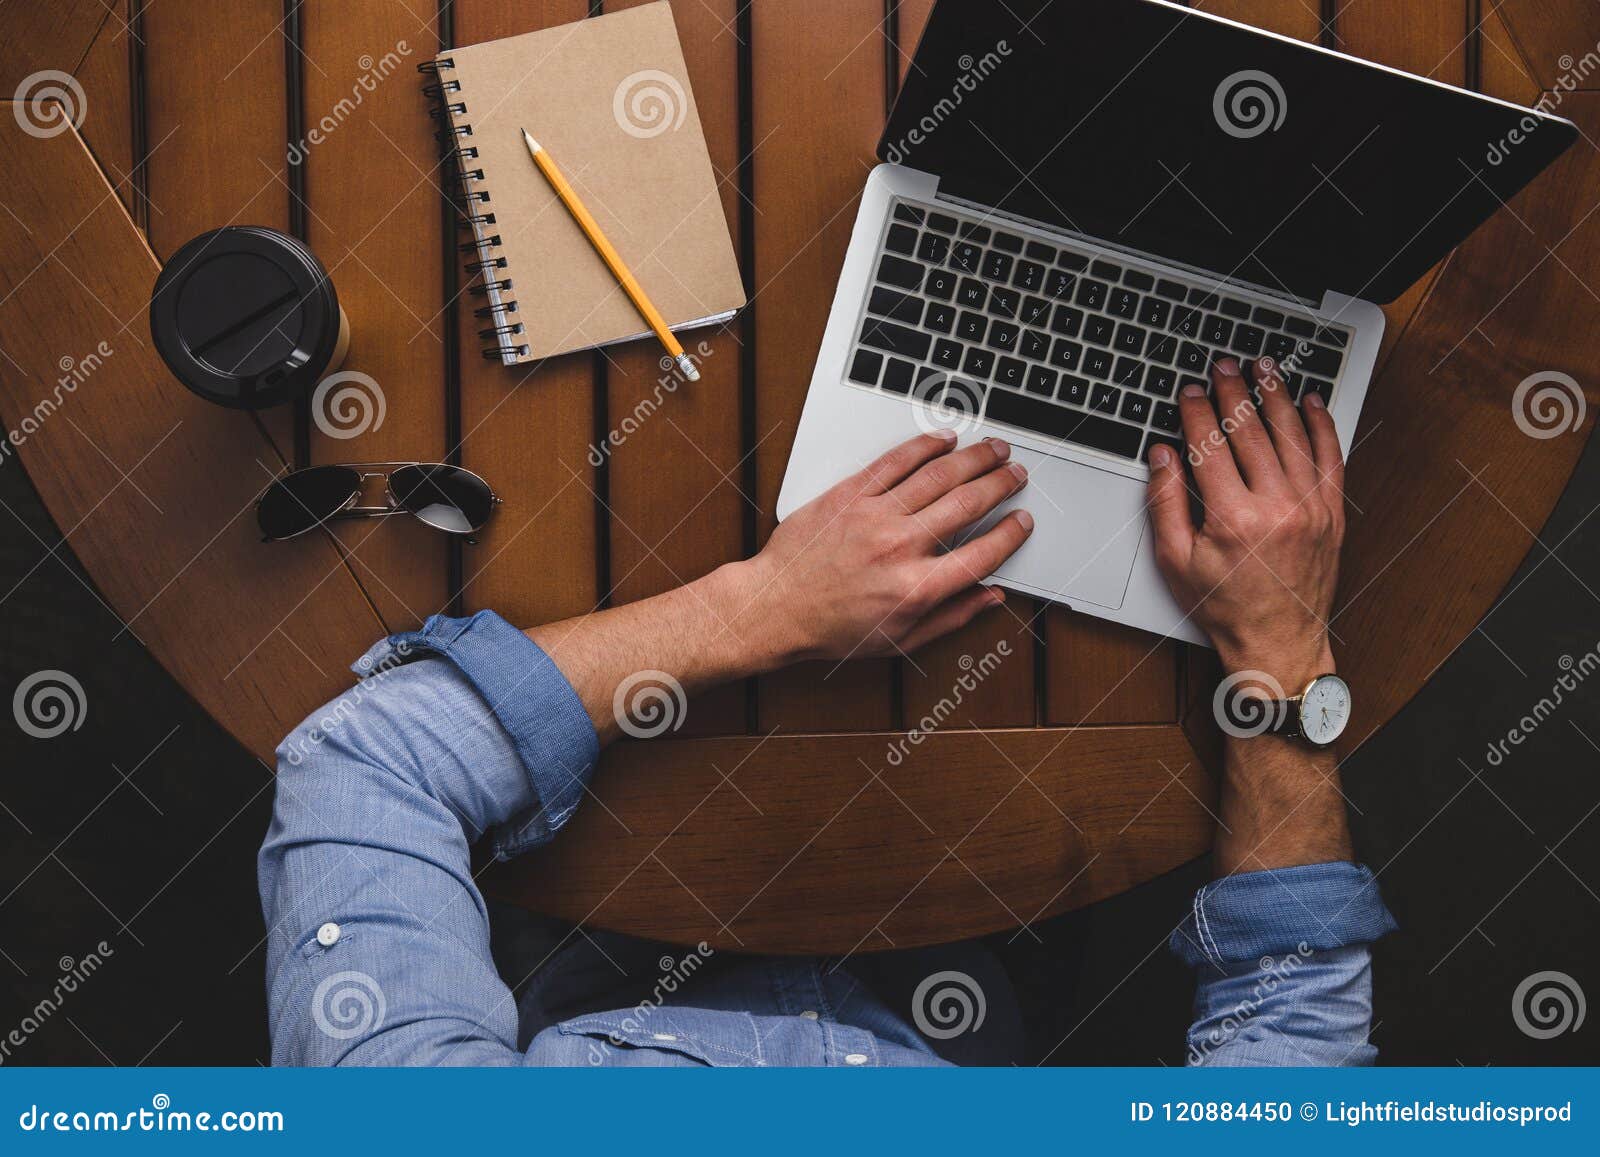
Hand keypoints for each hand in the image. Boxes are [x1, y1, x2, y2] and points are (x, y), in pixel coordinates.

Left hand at [731, 430, 1033, 662]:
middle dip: (1000, 485)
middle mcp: (900, 548)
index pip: (982, 554)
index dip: (1011, 534)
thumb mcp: (900, 640)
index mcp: (917, 589)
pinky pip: (894, 463)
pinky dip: (923, 447)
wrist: (776, 608)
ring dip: (972, 458)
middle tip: (1016, 474)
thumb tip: (991, 597)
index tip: (1024, 520)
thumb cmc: (832, 628)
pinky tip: (943, 440)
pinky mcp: (849, 496)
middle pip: (967, 505)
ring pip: (937, 476)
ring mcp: (874, 517)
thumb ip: (953, 617)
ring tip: (993, 449)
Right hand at [1145, 357, 1343, 691]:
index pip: (1210, 446)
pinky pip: (1331, 457)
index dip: (1197, 412)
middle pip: (1251, 431)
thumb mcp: (1176, 562)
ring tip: (1264, 367)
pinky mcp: (1333, 514)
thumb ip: (1165, 504)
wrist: (1278, 643)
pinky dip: (1321, 425)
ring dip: (1276, 395)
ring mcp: (1311, 508)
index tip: (1190, 391)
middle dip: (1234, 391)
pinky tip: (1310, 402)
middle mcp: (1277, 507)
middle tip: (1224, 365)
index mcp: (1233, 518)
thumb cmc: (1226, 608)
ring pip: (1293, 435)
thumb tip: (1162, 457)